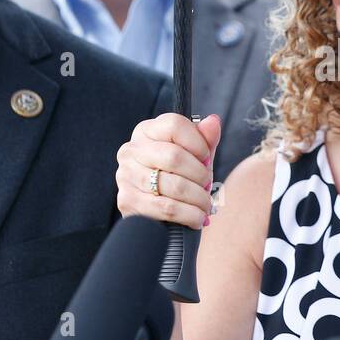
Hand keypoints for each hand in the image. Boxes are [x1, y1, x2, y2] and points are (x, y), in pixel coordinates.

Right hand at [116, 113, 221, 228]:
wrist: (158, 211)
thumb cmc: (179, 176)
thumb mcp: (194, 155)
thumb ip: (205, 139)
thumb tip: (213, 121)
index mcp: (146, 131)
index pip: (174, 125)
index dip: (198, 143)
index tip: (206, 158)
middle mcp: (131, 150)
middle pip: (174, 156)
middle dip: (200, 174)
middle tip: (208, 185)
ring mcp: (126, 176)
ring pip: (174, 185)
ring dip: (198, 198)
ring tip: (206, 204)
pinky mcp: (128, 201)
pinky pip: (167, 208)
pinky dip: (189, 215)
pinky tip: (198, 218)